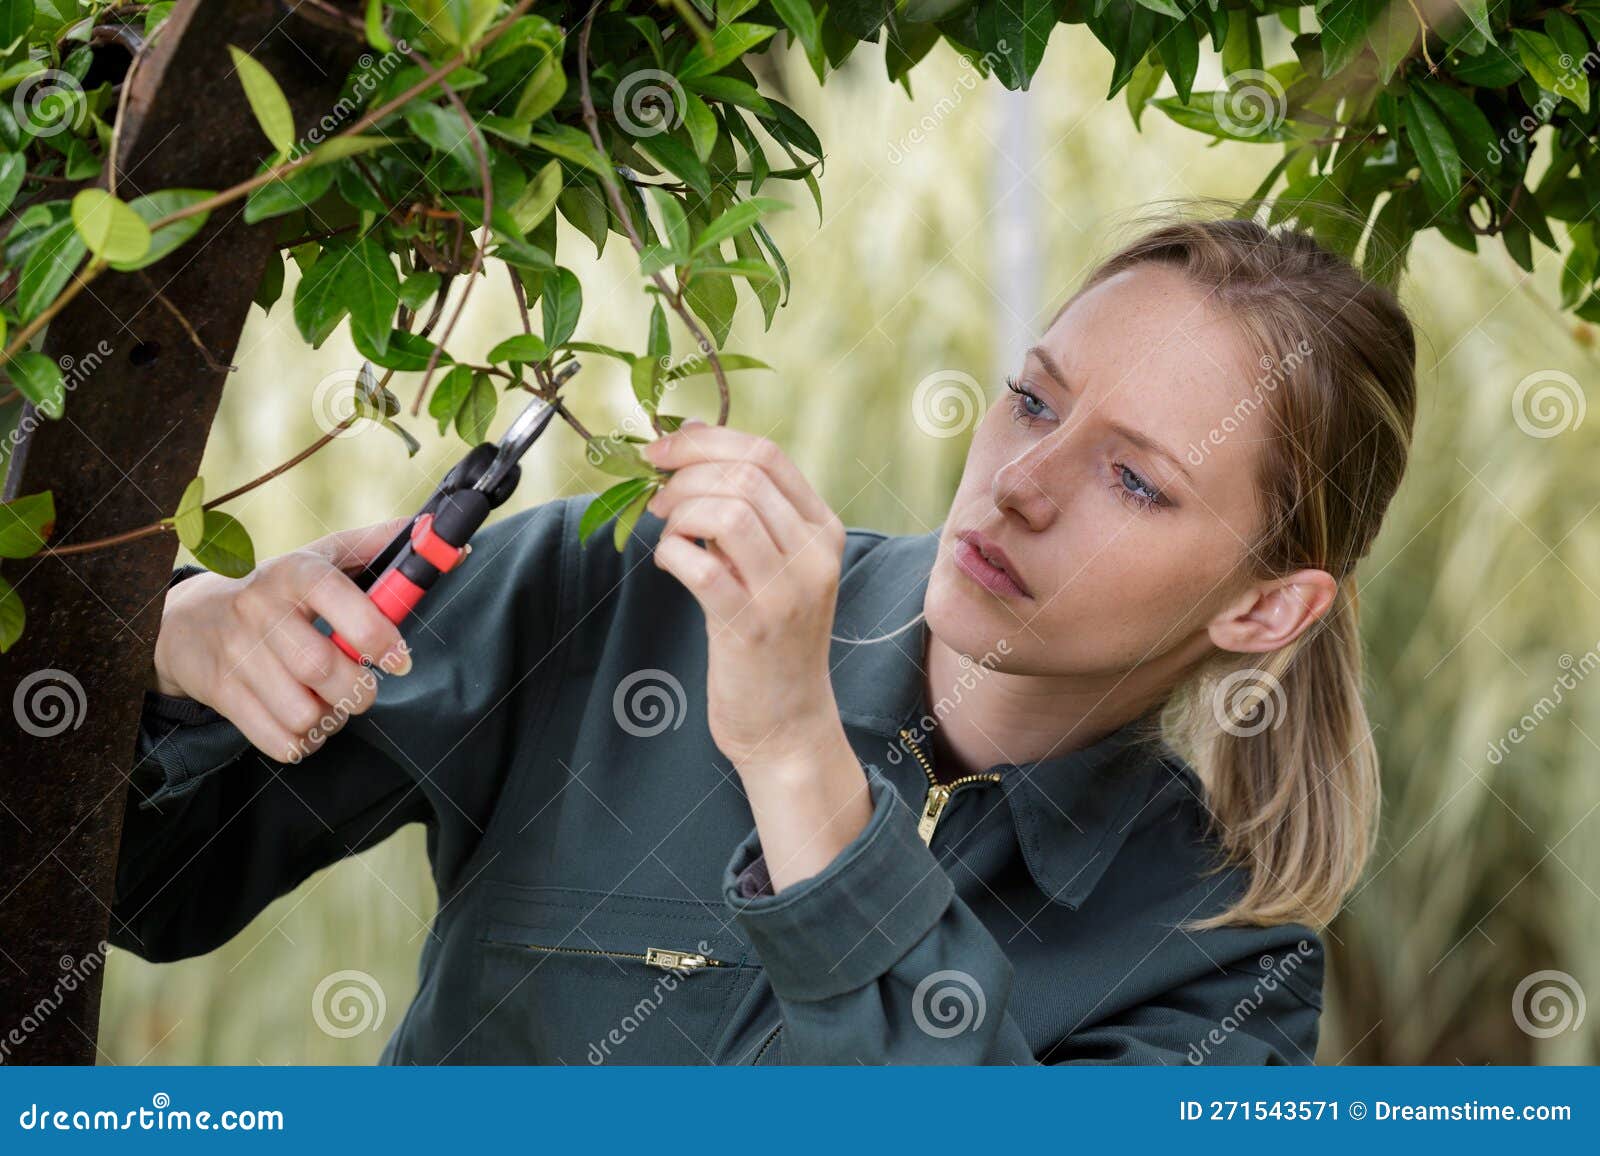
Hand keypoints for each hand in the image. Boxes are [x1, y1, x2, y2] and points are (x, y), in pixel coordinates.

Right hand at [151, 517, 412, 762]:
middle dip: (359, 691)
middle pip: (321, 668)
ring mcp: (236, 653)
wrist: (187, 618)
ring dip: (331, 719)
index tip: (401, 661)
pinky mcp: (220, 692)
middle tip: (365, 689)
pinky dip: (304, 742)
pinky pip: (277, 740)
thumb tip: (443, 536)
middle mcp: (259, 609)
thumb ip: (377, 546)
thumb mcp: (321, 557)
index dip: (376, 634)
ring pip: (302, 712)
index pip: (336, 598)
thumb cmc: (278, 589)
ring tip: (332, 703)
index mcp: (294, 572)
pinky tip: (307, 722)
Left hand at [642, 422, 848, 770]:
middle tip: (657, 494)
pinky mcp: (751, 627)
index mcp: (823, 530)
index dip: (706, 440)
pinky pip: (701, 566)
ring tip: (666, 530)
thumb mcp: (774, 565)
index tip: (663, 449)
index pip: (767, 454)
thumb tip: (692, 439)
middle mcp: (813, 556)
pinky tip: (669, 563)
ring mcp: (787, 592)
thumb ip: (745, 509)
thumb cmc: (771, 639)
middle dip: (685, 473)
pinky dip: (672, 554)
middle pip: (745, 475)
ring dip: (679, 511)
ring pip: (726, 512)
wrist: (788, 723)